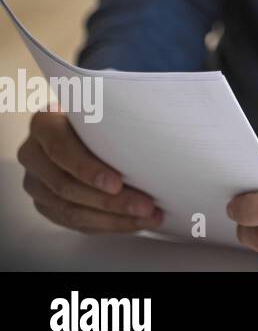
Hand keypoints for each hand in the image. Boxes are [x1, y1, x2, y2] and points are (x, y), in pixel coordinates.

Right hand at [18, 109, 164, 233]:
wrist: (83, 127)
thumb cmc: (101, 114)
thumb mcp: (104, 105)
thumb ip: (114, 115)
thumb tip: (152, 132)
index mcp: (44, 124)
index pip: (61, 149)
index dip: (88, 169)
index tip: (117, 183)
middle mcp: (33, 154)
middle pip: (67, 186)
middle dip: (110, 201)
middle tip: (145, 207)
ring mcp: (36, 182)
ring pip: (70, 210)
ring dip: (113, 218)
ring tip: (147, 218)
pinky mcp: (44, 204)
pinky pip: (74, 222)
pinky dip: (106, 225)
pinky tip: (133, 223)